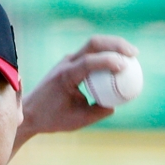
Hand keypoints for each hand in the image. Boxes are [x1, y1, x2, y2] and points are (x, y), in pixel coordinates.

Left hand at [11, 35, 138, 154]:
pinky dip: (106, 52)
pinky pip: (90, 52)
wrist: (30, 112)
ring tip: (131, 54)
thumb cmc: (52, 119)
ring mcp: (67, 60)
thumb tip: (116, 105)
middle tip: (134, 54)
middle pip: (93, 43)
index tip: (125, 65)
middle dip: (116, 44)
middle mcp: (66, 63)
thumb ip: (97, 113)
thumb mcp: (77, 120)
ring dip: (113, 45)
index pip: (89, 62)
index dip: (108, 61)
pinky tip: (119, 60)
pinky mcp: (70, 62)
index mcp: (65, 76)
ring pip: (92, 44)